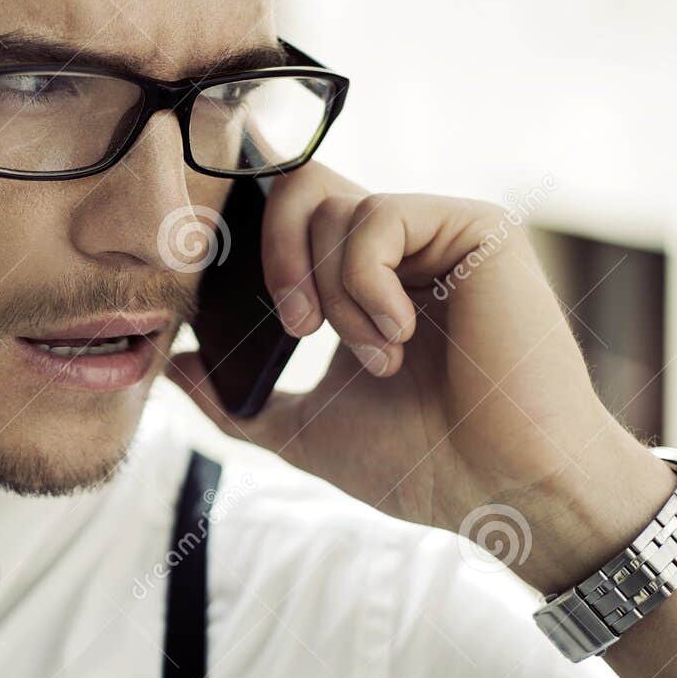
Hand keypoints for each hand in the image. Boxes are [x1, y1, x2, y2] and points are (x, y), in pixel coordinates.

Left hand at [167, 161, 676, 592]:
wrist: (505, 490)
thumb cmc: (422, 465)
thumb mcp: (305, 430)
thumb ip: (236, 399)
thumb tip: (171, 365)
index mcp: (358, 281)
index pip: (285, 219)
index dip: (244, 240)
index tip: (224, 296)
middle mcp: (398, 247)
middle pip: (299, 187)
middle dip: (274, 256)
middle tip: (296, 331)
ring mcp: (438, 232)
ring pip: (334, 208)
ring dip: (334, 294)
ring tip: (381, 359)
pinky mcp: (476, 226)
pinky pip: (379, 216)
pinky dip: (367, 284)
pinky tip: (401, 336)